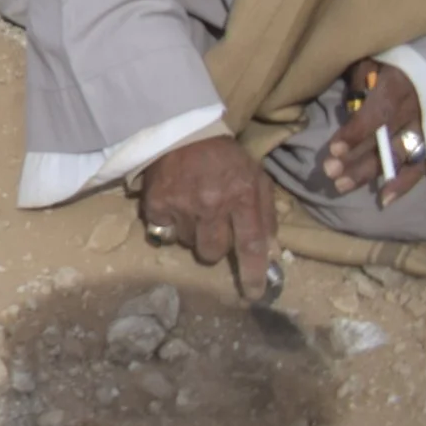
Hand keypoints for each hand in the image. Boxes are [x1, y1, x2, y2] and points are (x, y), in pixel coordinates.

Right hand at [141, 134, 278, 298]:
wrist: (182, 131)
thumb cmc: (225, 157)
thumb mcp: (256, 177)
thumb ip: (265, 212)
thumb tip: (269, 249)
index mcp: (242, 197)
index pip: (250, 245)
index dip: (253, 274)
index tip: (254, 294)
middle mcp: (211, 204)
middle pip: (213, 252)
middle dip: (215, 248)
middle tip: (214, 229)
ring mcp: (181, 205)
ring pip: (189, 243)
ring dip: (193, 234)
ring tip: (193, 211)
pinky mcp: (156, 203)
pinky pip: (165, 233)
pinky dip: (171, 225)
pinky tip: (176, 206)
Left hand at [323, 58, 425, 206]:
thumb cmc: (393, 61)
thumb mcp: (374, 59)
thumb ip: (361, 79)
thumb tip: (350, 104)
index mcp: (399, 86)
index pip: (376, 114)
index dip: (355, 133)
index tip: (334, 150)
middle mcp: (416, 110)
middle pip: (386, 140)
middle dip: (357, 159)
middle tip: (329, 173)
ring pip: (399, 156)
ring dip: (370, 173)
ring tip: (341, 186)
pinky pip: (421, 166)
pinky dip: (404, 184)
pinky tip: (384, 200)